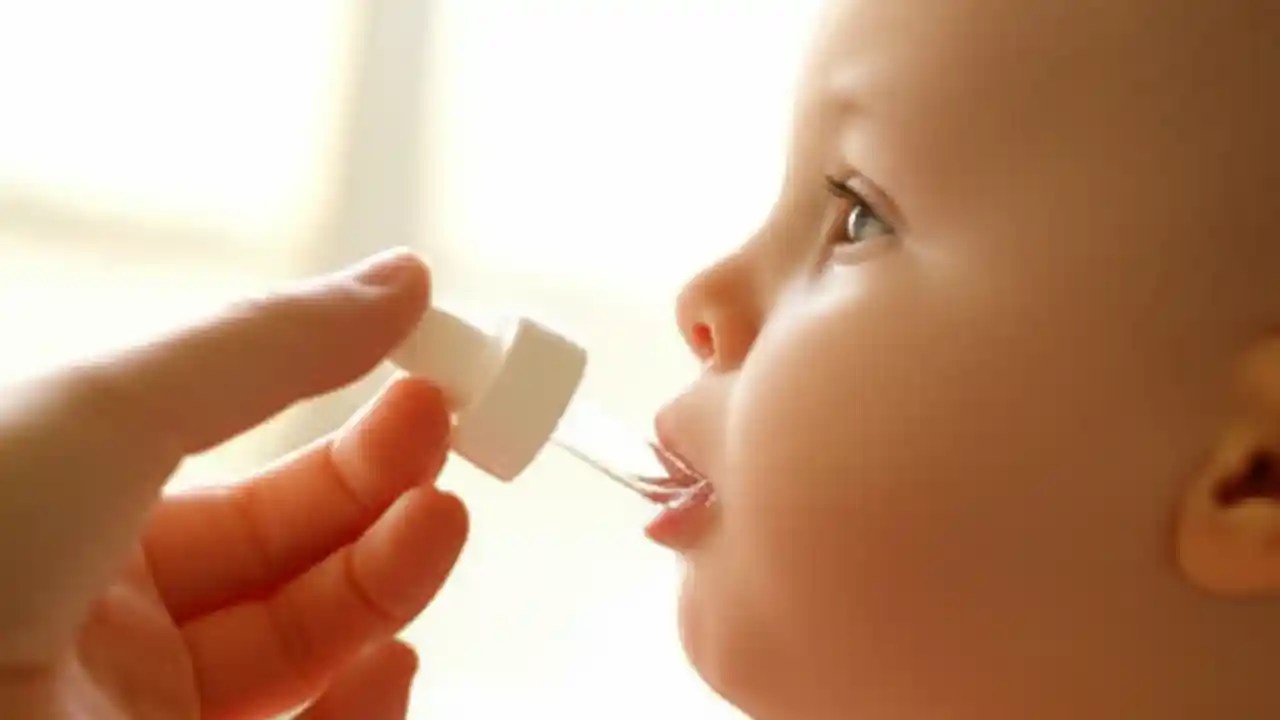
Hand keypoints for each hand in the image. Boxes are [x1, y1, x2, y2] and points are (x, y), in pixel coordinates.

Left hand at [0, 250, 468, 718]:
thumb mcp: (111, 411)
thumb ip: (269, 349)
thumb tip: (400, 279)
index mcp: (89, 526)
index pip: (260, 484)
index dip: (351, 431)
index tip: (432, 377)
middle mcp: (122, 628)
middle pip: (295, 564)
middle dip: (382, 495)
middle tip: (450, 433)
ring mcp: (150, 718)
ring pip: (308, 657)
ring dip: (389, 588)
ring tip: (442, 521)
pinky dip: (362, 713)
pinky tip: (394, 659)